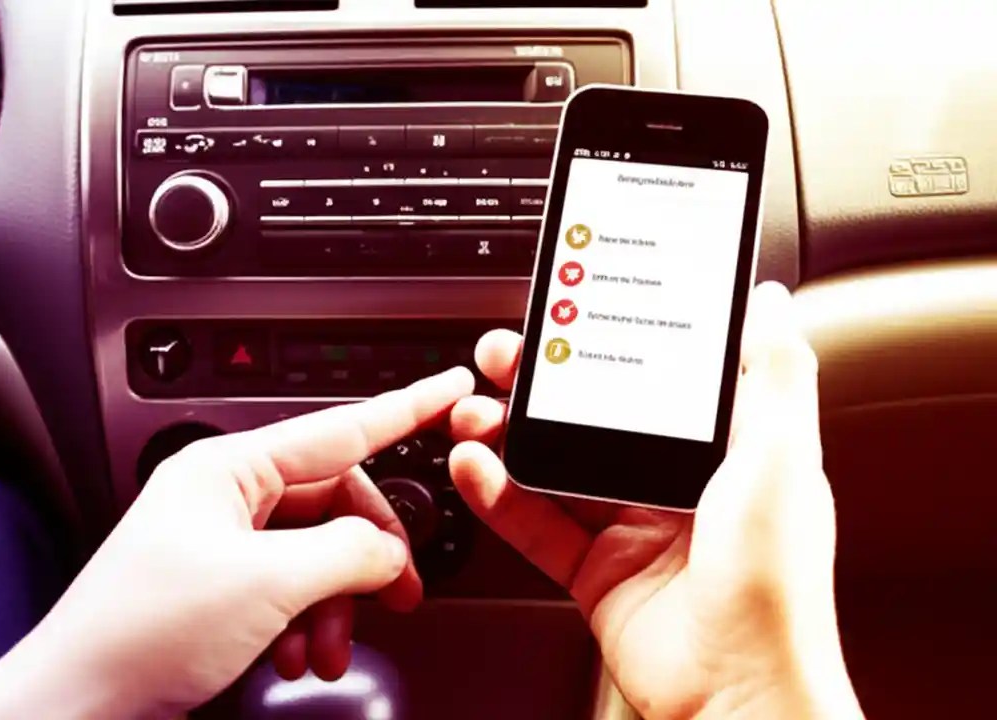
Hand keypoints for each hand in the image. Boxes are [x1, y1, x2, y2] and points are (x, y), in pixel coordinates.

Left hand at [0, 367, 473, 719]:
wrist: (76, 707)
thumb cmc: (139, 633)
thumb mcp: (264, 584)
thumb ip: (346, 553)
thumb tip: (389, 549)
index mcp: (228, 468)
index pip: (338, 427)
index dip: (404, 408)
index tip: (448, 388)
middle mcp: (224, 498)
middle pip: (332, 504)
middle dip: (365, 558)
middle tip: (398, 594)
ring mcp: (219, 545)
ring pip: (314, 556)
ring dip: (333, 606)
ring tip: (324, 650)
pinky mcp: (216, 592)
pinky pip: (286, 592)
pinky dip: (302, 626)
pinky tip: (291, 658)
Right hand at [449, 283, 863, 719]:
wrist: (735, 696)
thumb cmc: (776, 591)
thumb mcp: (782, 462)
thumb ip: (773, 376)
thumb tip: (766, 302)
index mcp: (726, 452)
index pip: (658, 380)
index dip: (611, 345)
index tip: (571, 315)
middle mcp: (677, 486)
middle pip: (595, 418)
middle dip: (543, 385)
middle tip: (503, 358)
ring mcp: (633, 529)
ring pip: (557, 464)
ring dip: (510, 434)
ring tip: (475, 412)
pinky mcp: (595, 571)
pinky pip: (536, 523)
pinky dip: (499, 494)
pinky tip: (477, 467)